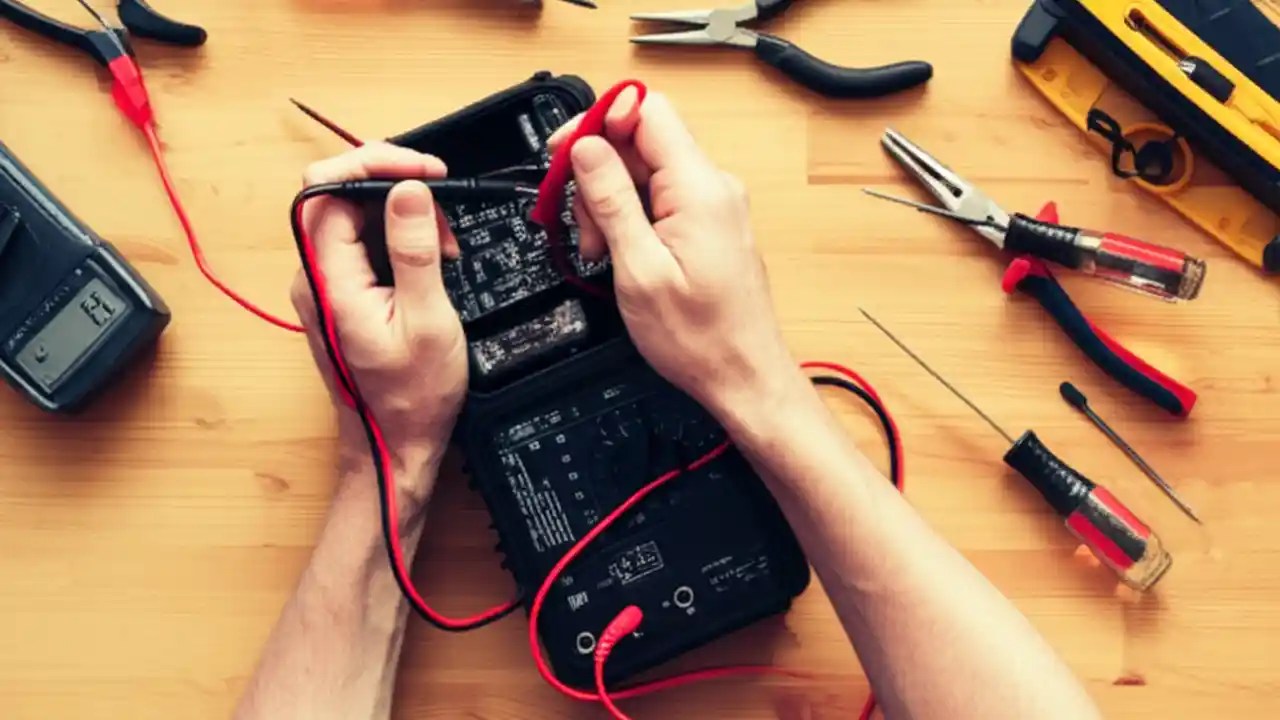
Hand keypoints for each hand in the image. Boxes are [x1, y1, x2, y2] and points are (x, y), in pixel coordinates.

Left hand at [291, 144, 466, 505]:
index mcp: (328, 280)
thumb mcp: (428, 320)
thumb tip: (408, 189)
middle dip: (394, 184)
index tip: (426, 170)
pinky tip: (432, 260)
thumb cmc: (412, 398)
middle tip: (442, 200)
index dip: (377, 164)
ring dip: (402, 214)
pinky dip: (399, 239)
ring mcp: (326, 285)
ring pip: (354, 216)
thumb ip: (414, 250)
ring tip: (444, 245)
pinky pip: (363, 244)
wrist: (393, 448)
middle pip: (338, 194)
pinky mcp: (342, 294)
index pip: (329, 189)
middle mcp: (315, 277)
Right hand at [548, 92, 804, 418]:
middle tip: (579, 223)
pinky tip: (619, 252)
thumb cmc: (701, 339)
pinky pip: (660, 198)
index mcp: (699, 189)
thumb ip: (611, 200)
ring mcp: (713, 204)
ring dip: (610, 201)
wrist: (743, 377)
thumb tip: (586, 147)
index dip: (598, 122)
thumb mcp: (639, 269)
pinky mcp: (709, 224)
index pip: (646, 111)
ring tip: (601, 250)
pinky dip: (630, 217)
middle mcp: (713, 187)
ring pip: (645, 171)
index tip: (564, 152)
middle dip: (597, 174)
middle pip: (639, 141)